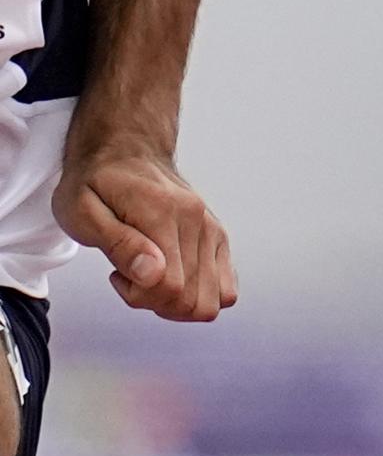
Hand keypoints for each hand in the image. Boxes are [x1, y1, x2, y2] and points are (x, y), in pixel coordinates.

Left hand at [53, 146, 236, 320]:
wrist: (126, 152)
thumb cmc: (96, 182)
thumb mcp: (82, 211)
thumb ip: (118, 243)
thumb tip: (152, 274)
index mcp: (163, 215)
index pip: (168, 286)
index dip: (138, 296)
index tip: (118, 275)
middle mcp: (198, 223)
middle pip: (192, 300)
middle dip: (155, 302)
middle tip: (131, 276)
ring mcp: (213, 231)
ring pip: (213, 301)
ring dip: (177, 303)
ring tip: (151, 276)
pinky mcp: (220, 238)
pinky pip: (227, 290)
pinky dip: (199, 296)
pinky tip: (173, 276)